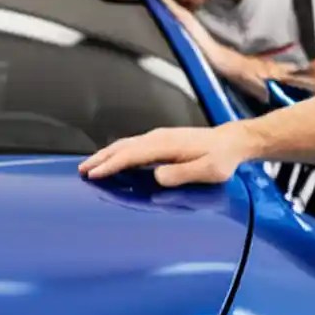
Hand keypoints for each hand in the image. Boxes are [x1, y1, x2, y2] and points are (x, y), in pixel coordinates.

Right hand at [78, 122, 259, 185]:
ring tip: (90, 167)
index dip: (111, 165)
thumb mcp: (207, 170)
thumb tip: (156, 176)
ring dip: (106, 155)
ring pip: (126, 145)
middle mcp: (159, 137)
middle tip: (81, 171)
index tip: (94, 175)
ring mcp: (159, 137)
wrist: (233, 141)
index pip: (131, 155)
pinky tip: (113, 160)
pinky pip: (133, 146)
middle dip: (100, 159)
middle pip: (122, 147)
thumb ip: (182, 174)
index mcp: (166, 145)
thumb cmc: (222, 158)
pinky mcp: (162, 141)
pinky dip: (118, 153)